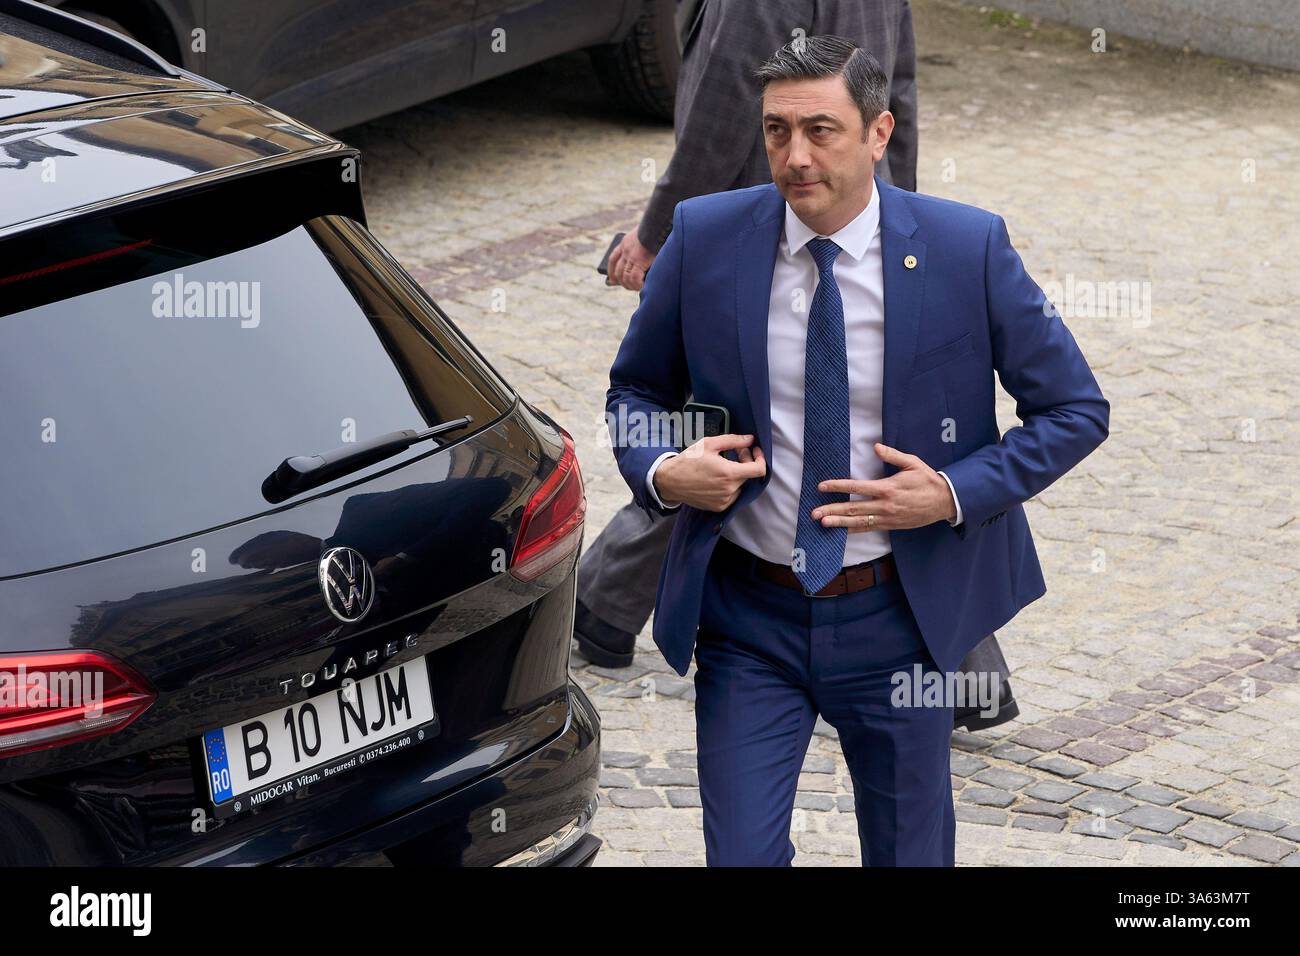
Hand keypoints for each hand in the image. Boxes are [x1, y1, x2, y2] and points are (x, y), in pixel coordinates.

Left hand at [607, 227, 655, 290]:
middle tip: (629, 286)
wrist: (659, 222)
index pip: (613, 258)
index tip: (612, 279)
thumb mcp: (645, 234)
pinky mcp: (639, 260)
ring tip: (638, 288)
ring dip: (630, 285)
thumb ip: (642, 244)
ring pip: (625, 277)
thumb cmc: (657, 227)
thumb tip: (647, 259)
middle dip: (621, 282)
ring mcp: (631, 255)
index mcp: (626, 241)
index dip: (611, 270)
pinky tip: (643, 287)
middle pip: (617, 271)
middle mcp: (625, 249)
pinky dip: (638, 285)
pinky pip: (634, 278)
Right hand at [654, 434, 765, 511]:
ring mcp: (724, 501)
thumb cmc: (688, 461)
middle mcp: (729, 490)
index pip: (759, 470)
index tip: (755, 451)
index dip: (760, 458)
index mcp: (729, 473)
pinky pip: (733, 495)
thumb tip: (750, 439)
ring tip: (724, 465)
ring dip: (738, 474)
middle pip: (749, 476)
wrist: (670, 481)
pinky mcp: (719, 507)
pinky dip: (730, 486)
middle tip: (735, 452)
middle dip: (745, 462)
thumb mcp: (709, 444)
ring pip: (741, 485)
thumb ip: (733, 441)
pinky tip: (718, 478)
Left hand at [811, 443, 955, 530]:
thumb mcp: (913, 463)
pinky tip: (841, 532)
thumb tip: (876, 446)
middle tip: (814, 513)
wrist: (945, 502)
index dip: (838, 487)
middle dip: (832, 510)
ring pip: (858, 521)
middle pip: (853, 508)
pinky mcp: (891, 525)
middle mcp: (884, 505)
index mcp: (887, 488)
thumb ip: (893, 455)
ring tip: (822, 523)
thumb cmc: (927, 480)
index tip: (822, 486)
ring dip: (839, 523)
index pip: (857, 487)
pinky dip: (854, 530)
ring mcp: (887, 517)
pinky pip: (869, 528)